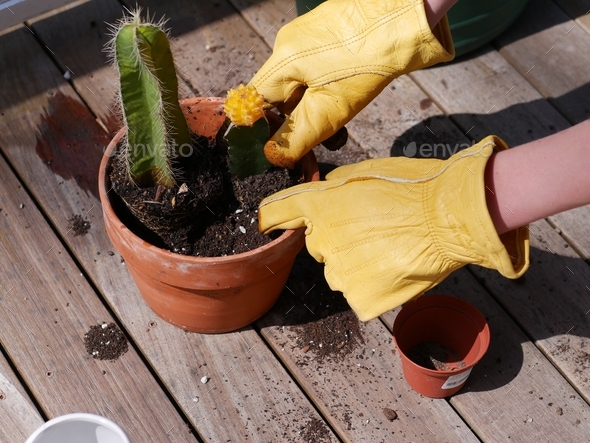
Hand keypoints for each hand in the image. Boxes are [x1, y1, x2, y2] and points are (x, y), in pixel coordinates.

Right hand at [250, 0, 453, 167]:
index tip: (284, 144)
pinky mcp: (328, 30)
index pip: (257, 100)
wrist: (409, 20)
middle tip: (326, 136)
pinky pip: (317, 66)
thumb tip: (273, 155)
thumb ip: (297, 136)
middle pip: (281, 92)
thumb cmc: (370, 63)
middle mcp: (289, 42)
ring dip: (317, 106)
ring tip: (343, 121)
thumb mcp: (330, 110)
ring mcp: (308, 33)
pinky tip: (349, 93)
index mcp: (283, 59)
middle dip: (300, 119)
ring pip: (302, 81)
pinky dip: (327, 87)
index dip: (266, 126)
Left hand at [258, 137, 528, 320]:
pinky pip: (357, 293)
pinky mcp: (360, 299)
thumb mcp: (368, 172)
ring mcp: (340, 274)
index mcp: (319, 207)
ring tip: (388, 249)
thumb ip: (335, 187)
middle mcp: (321, 241)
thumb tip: (322, 192)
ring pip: (338, 271)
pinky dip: (372, 286)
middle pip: (317, 245)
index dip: (269, 218)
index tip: (264, 224)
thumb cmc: (413, 188)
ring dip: (355, 264)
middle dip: (336, 239)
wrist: (449, 218)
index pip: (275, 214)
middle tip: (372, 230)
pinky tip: (393, 269)